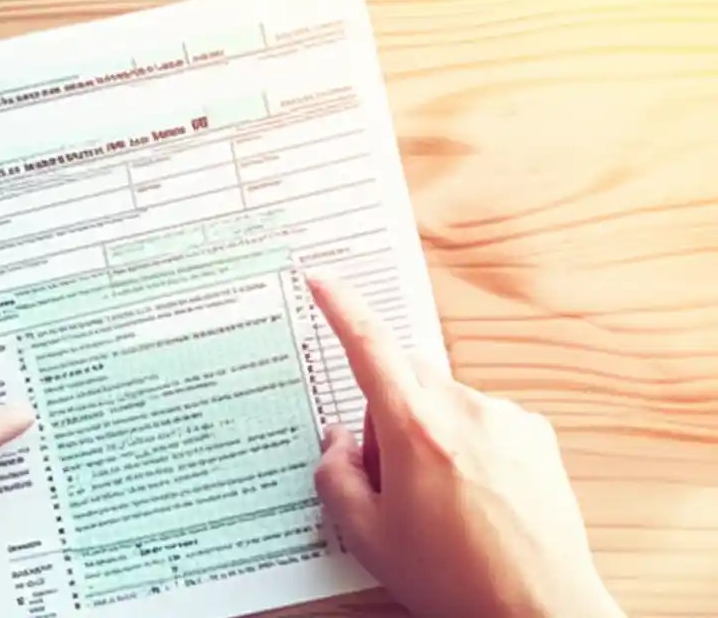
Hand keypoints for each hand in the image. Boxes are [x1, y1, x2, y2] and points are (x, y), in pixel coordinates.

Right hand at [308, 275, 623, 617]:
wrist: (539, 610)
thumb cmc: (453, 579)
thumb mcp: (367, 536)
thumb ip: (335, 476)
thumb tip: (336, 441)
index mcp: (415, 429)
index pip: (369, 347)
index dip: (341, 307)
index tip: (321, 277)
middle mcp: (463, 410)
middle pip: (404, 376)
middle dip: (384, 410)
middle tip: (386, 474)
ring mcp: (505, 419)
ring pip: (443, 401)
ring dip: (427, 431)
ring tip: (439, 501)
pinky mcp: (535, 434)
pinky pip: (482, 418)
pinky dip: (466, 443)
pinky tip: (474, 496)